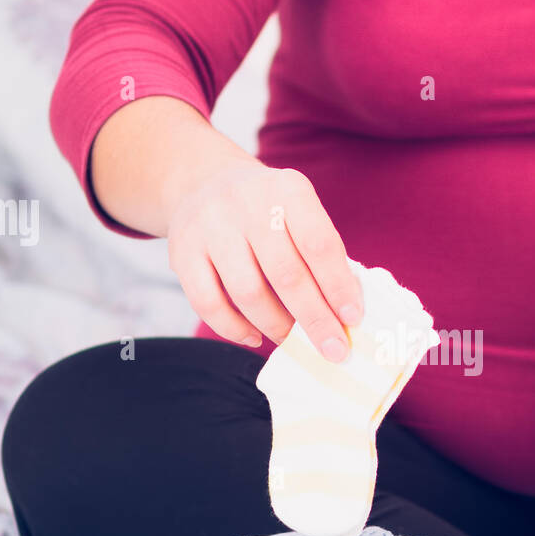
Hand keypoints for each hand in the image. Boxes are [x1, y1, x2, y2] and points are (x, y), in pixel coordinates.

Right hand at [166, 160, 362, 353]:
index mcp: (289, 189)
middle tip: (332, 350)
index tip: (353, 319)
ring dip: (276, 326)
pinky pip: (208, 303)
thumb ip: (322, 254)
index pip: (319, 244)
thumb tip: (344, 313)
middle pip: (286, 273)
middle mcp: (247, 203)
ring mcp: (210, 226)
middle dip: (314, 319)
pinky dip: (234, 328)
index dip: (338, 286)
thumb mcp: (299, 212)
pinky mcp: (181, 252)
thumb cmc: (268, 212)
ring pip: (248, 292)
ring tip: (293, 342)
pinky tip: (255, 337)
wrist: (204, 185)